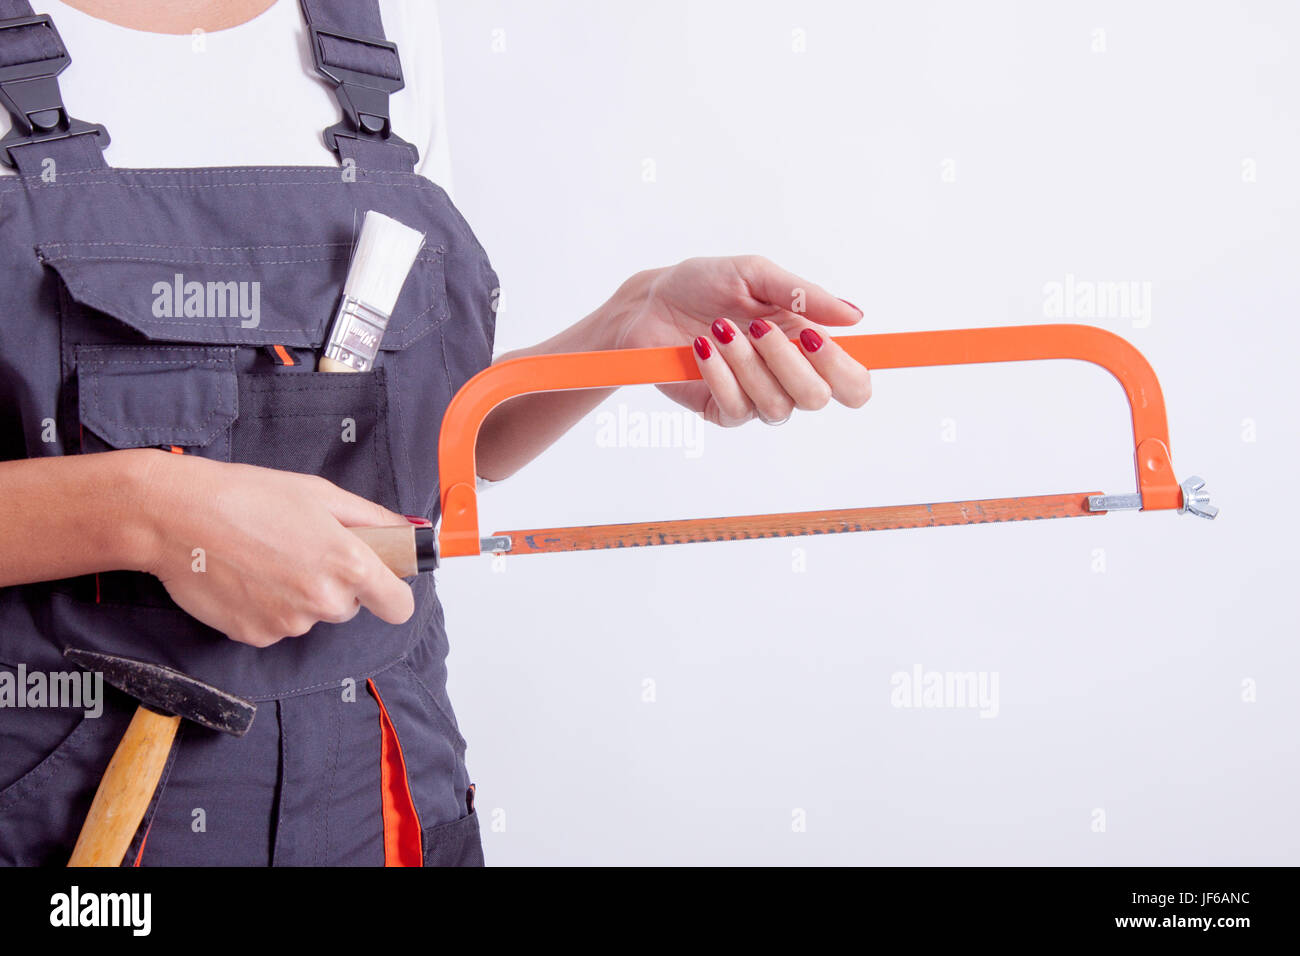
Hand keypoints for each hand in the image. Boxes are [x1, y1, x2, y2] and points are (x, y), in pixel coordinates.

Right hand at [136, 453, 414, 646]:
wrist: (176, 516)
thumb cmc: (246, 496)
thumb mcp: (321, 494)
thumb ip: (372, 518)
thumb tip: (408, 530)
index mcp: (349, 564)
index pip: (398, 606)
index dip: (393, 593)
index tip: (383, 582)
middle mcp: (323, 601)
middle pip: (350, 606)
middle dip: (335, 584)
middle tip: (302, 549)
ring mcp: (288, 624)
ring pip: (310, 616)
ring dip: (298, 595)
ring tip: (266, 557)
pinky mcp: (255, 636)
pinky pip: (276, 626)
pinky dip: (266, 607)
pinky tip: (245, 576)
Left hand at [614, 256, 872, 424]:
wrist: (651, 302)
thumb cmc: (705, 284)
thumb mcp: (756, 275)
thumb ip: (805, 295)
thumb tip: (855, 315)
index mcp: (808, 346)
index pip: (852, 381)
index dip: (847, 370)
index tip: (815, 338)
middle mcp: (788, 378)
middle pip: (818, 398)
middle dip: (789, 361)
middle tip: (759, 327)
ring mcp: (756, 398)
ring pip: (776, 404)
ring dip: (747, 363)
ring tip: (718, 328)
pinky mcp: (723, 411)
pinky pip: (737, 408)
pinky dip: (720, 374)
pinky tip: (702, 347)